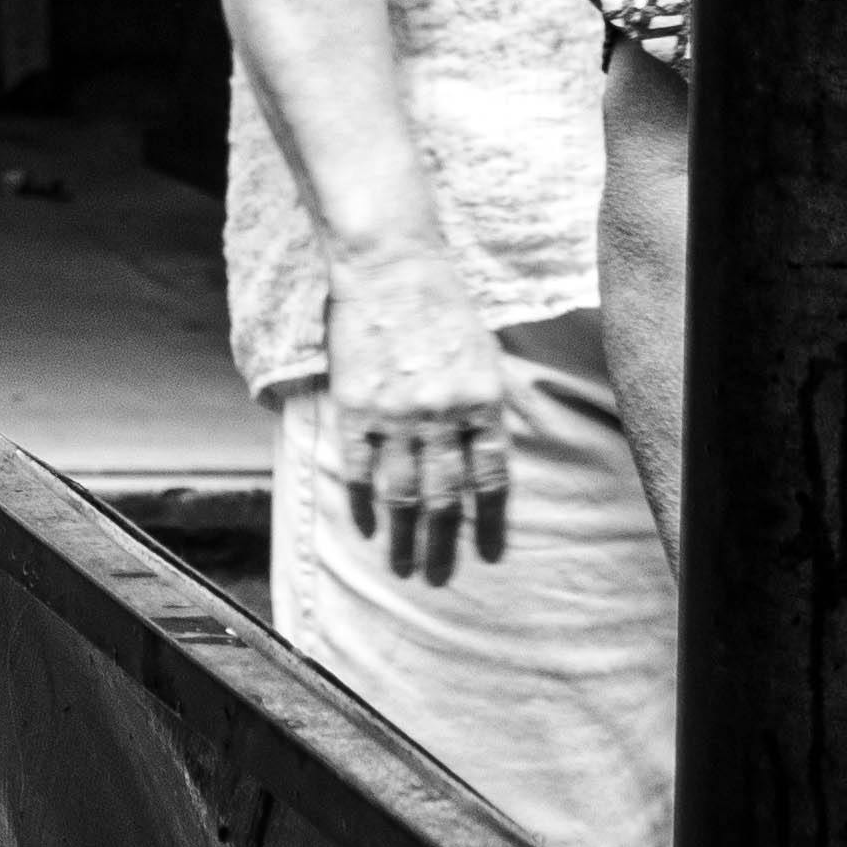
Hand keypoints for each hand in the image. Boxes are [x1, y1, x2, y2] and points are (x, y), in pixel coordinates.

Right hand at [324, 245, 510, 584]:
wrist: (391, 268)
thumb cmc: (444, 306)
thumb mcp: (483, 357)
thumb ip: (482, 406)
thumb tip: (479, 455)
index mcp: (482, 403)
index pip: (491, 478)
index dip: (489, 521)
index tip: (487, 553)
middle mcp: (442, 416)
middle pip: (446, 496)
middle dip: (442, 543)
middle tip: (437, 577)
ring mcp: (396, 415)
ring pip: (402, 491)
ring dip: (404, 534)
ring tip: (402, 565)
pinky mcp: (356, 407)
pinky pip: (359, 467)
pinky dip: (363, 500)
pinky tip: (367, 525)